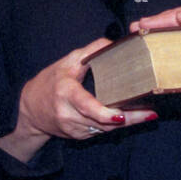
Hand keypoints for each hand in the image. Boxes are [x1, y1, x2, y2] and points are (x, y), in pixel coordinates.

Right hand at [0, 37, 156, 162]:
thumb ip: (90, 51)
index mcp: (65, 93)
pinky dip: (114, 125)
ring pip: (104, 129)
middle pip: (102, 122)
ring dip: (126, 123)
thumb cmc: (50, 81)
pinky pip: (100, 131)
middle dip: (128, 119)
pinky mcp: (78, 136)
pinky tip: (130, 117)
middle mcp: (68, 115)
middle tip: (150, 113)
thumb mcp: (67, 61)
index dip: (104, 113)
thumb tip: (113, 43)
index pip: (86, 106)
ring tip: (147, 114)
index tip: (122, 116)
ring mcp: (73, 129)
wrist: (30, 109)